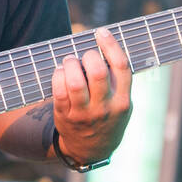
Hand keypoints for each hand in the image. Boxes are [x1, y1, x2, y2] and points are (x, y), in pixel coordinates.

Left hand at [51, 27, 132, 165]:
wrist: (92, 149)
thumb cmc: (108, 116)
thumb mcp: (122, 103)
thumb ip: (118, 81)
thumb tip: (104, 45)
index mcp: (123, 101)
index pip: (121, 68)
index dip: (111, 46)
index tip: (101, 32)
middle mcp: (105, 108)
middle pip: (97, 72)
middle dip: (88, 56)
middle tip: (85, 56)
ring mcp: (84, 114)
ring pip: (75, 82)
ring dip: (70, 64)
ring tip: (70, 62)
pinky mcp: (66, 116)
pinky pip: (59, 91)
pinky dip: (58, 76)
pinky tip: (60, 72)